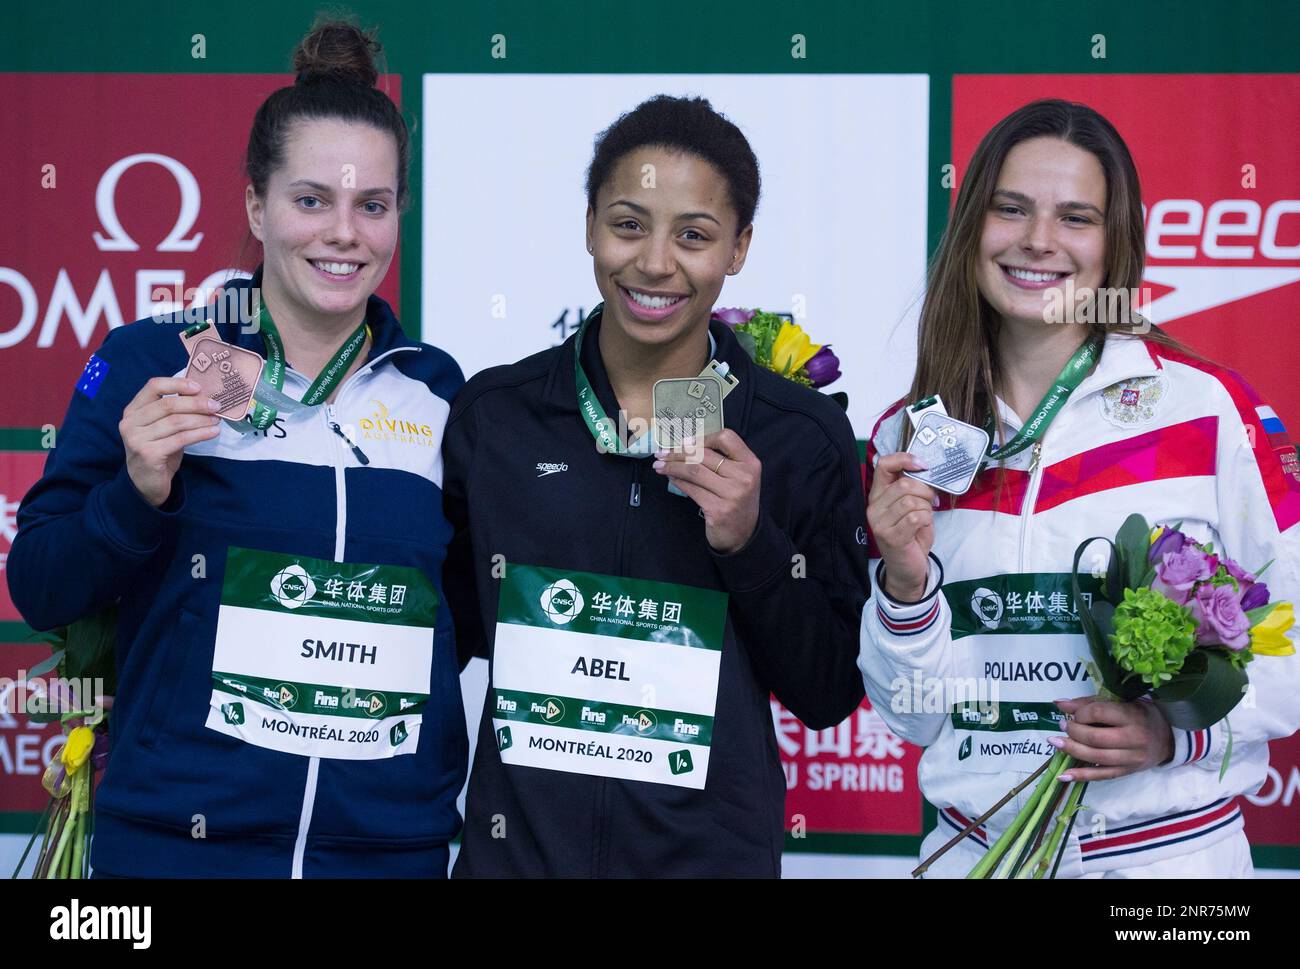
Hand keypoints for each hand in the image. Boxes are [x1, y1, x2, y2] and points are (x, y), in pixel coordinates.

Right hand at [120, 377, 221, 506]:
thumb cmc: (158, 450)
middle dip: (196, 403)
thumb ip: (174, 411)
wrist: (147, 482)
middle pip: (168, 405)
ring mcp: (137, 438)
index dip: (177, 384)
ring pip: (176, 422)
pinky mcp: (149, 453)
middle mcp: (130, 422)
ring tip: (217, 419)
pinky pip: (181, 439)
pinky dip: (200, 433)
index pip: (153, 386)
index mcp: (133, 410)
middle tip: (216, 405)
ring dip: (201, 419)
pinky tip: (213, 432)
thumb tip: (203, 395)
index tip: (199, 387)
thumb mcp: (162, 427)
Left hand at [653, 429, 759, 553]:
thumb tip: (685, 445)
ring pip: (694, 471)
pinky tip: (670, 478)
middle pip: (704, 455)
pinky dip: (677, 481)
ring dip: (672, 466)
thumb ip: (721, 460)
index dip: (703, 438)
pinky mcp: (718, 509)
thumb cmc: (737, 500)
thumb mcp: (738, 477)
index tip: (685, 443)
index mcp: (750, 463)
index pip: (726, 438)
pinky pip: (692, 489)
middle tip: (661, 454)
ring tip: (659, 465)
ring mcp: (732, 494)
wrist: (744, 534)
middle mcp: (744, 477)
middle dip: (678, 453)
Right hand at [867, 451, 935, 600]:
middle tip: (932, 500)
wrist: (907, 569)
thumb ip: (912, 490)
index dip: (904, 459)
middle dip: (925, 491)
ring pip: (911, 501)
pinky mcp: (890, 536)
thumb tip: (927, 471)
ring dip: (926, 508)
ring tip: (925, 517)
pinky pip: (916, 517)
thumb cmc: (911, 535)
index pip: (883, 465)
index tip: (923, 464)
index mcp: (878, 495)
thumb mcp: (911, 508)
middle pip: (904, 484)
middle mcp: (874, 507)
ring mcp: (879, 523)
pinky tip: (922, 527)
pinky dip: (926, 520)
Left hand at [1050, 696, 1173, 781]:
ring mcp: (1131, 758)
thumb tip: (1059, 703)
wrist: (1168, 738)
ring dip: (1071, 750)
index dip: (1080, 713)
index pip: (1099, 713)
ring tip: (1055, 742)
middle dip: (1073, 732)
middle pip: (1095, 738)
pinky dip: (1080, 776)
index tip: (1073, 712)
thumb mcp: (1122, 702)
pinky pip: (1101, 775)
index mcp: (1132, 716)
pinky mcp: (1127, 772)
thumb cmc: (1141, 715)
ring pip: (1096, 757)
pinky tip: (1062, 775)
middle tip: (1063, 726)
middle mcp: (1133, 739)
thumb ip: (1091, 702)